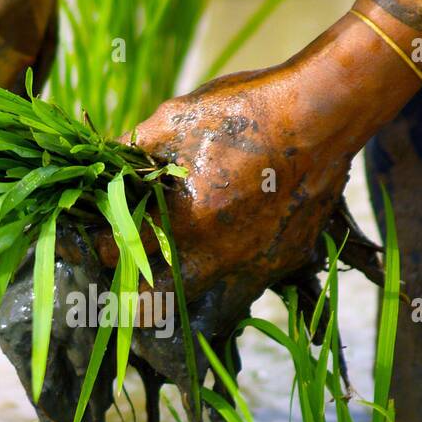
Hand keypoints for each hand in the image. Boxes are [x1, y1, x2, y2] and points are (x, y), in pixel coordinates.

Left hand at [112, 0, 421, 309]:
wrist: (322, 115)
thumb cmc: (246, 112)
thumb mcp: (177, 120)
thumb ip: (134, 149)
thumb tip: (101, 163)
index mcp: (182, 225)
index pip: (117, 256)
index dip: (100, 245)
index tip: (99, 235)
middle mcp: (216, 259)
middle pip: (152, 306)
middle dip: (132, 291)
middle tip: (131, 265)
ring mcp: (253, 267)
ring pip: (203, 309)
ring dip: (183, 295)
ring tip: (176, 269)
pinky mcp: (283, 263)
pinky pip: (246, 288)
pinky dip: (228, 278)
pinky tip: (225, 251)